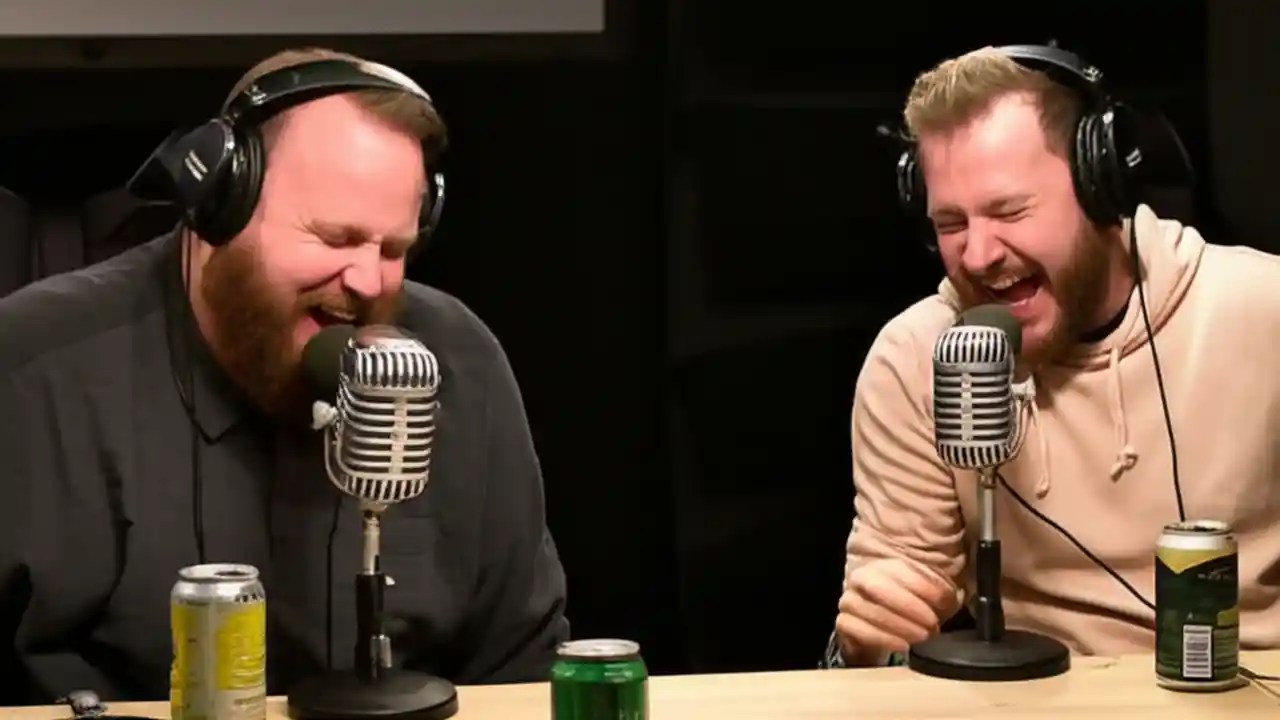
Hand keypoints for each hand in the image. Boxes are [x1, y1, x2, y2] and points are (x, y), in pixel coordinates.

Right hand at [835, 557, 955, 664]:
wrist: (888, 626)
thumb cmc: (915, 606)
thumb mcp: (932, 593)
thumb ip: (942, 587)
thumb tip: (951, 597)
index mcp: (886, 564)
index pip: (901, 568)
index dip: (925, 585)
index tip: (945, 602)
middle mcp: (863, 578)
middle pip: (879, 587)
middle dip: (909, 607)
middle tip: (932, 624)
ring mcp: (850, 600)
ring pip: (867, 609)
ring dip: (898, 625)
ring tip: (922, 636)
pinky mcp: (844, 623)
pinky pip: (855, 629)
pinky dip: (881, 637)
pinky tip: (902, 645)